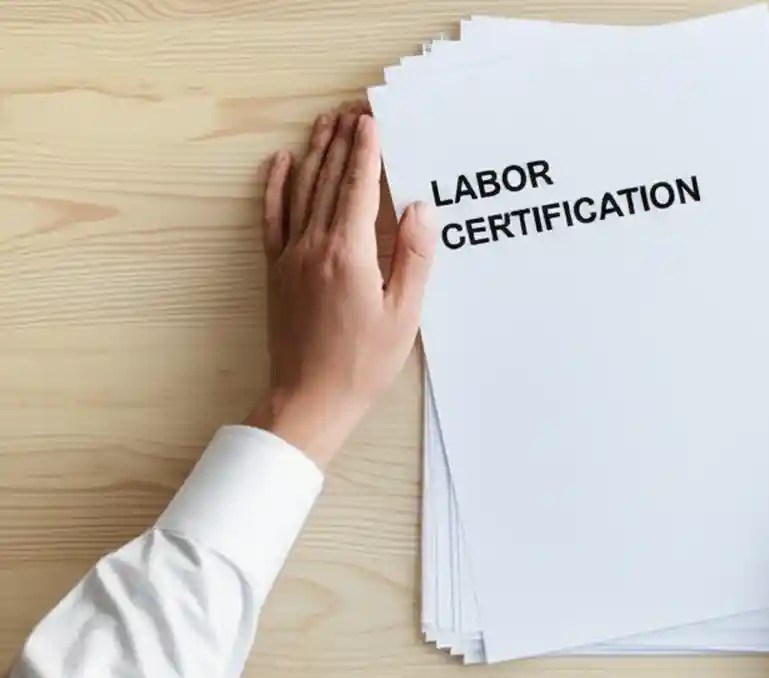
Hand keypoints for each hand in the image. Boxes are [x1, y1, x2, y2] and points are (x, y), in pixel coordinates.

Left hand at [245, 104, 433, 465]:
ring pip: (302, 191)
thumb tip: (419, 208)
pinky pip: (273, 217)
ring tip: (326, 123)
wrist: (309, 399)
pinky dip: (276, 186)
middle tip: (354, 110)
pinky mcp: (276, 271)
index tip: (372, 121)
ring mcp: (290, 257)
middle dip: (343, 142)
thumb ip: (413, 257)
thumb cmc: (363, 363)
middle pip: (330, 181)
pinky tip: (281, 162)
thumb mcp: (403, 314)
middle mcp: (315, 246)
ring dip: (315, 154)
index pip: (360, 188)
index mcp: (349, 254)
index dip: (367, 152)